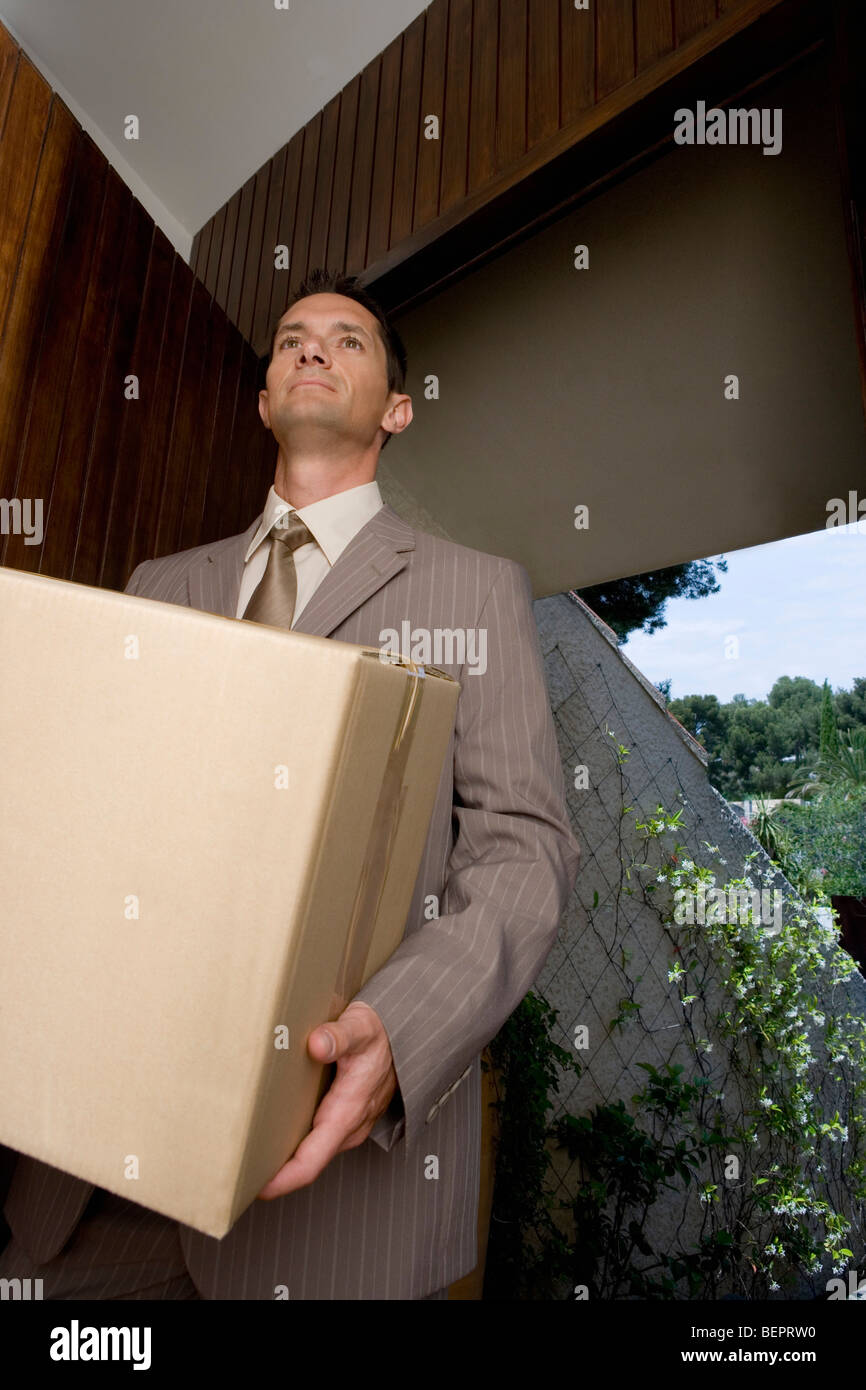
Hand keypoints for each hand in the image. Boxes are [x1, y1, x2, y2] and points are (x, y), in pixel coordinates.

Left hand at [257, 1001, 397, 1198]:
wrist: (405, 1035)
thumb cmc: (381, 1033)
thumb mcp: (362, 1027)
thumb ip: (340, 1036)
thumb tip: (317, 1044)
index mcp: (347, 1113)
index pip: (311, 1161)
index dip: (281, 1180)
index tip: (251, 1187)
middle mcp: (347, 1128)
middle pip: (305, 1163)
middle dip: (272, 1171)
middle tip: (233, 1170)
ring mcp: (346, 1126)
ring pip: (310, 1151)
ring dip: (282, 1156)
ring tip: (245, 1151)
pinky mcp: (342, 1118)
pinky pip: (315, 1139)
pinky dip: (292, 1141)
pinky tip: (269, 1127)